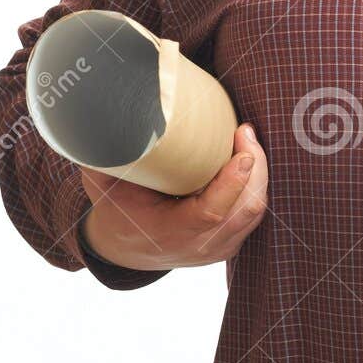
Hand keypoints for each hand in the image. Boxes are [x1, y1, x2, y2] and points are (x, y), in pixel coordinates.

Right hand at [77, 122, 268, 269]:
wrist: (124, 248)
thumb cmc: (115, 210)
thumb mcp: (103, 184)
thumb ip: (108, 154)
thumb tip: (112, 114)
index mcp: (167, 233)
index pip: (210, 213)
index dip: (231, 182)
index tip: (241, 148)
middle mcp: (198, 246)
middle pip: (245, 209)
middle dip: (254, 167)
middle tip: (244, 130)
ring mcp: (217, 248)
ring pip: (253, 211)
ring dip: (258, 173)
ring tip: (247, 138)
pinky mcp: (229, 242)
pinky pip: (252, 213)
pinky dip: (256, 184)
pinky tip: (249, 157)